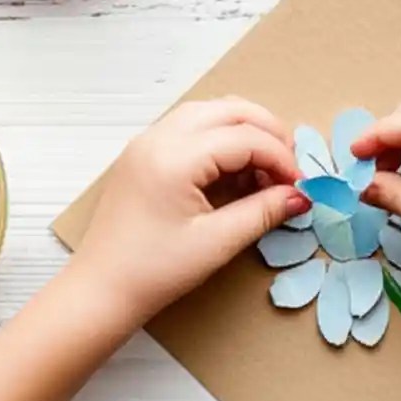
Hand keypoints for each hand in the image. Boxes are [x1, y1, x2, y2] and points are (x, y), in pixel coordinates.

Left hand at [76, 98, 308, 320]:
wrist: (100, 290)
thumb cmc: (154, 271)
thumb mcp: (216, 243)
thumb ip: (262, 212)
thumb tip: (300, 196)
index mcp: (174, 157)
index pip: (245, 138)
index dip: (281, 159)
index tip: (300, 187)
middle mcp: (158, 137)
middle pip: (230, 110)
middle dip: (268, 133)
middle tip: (289, 170)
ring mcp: (147, 141)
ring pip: (209, 112)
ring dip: (244, 131)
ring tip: (265, 169)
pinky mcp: (143, 154)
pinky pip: (191, 127)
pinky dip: (220, 139)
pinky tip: (235, 172)